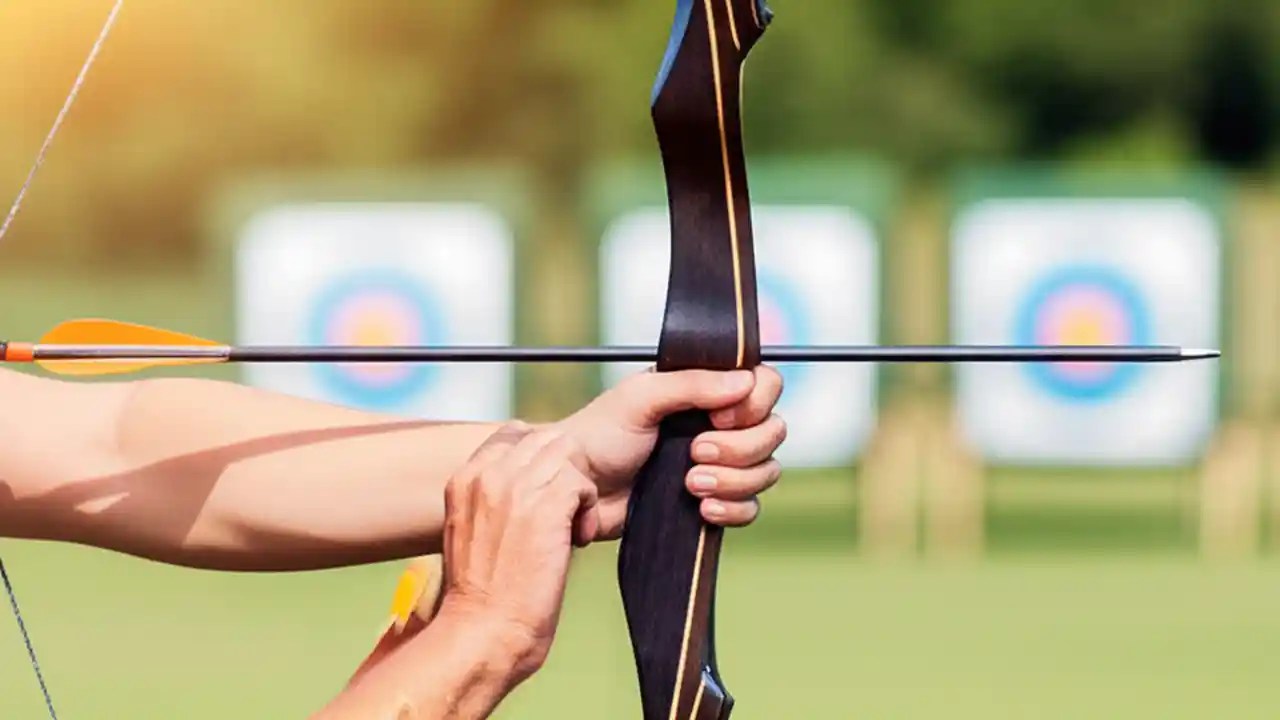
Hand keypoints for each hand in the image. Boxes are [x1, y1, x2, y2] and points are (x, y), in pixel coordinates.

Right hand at [438, 423, 599, 679]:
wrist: (483, 631)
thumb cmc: (481, 597)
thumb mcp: (470, 534)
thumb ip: (491, 501)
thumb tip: (528, 489)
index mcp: (464, 480)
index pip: (512, 435)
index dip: (539, 461)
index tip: (544, 499)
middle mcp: (488, 475)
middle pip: (545, 440)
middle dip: (563, 472)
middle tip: (563, 514)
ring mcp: (517, 487)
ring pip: (567, 458)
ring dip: (577, 492)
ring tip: (569, 530)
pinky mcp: (547, 505)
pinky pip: (583, 484)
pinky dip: (588, 513)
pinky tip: (576, 542)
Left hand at [556, 366, 784, 540]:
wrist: (577, 487)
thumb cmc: (599, 434)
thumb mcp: (640, 398)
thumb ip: (693, 384)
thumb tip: (744, 380)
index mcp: (707, 391)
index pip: (765, 386)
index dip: (754, 404)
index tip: (718, 416)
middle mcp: (719, 424)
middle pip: (772, 433)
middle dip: (739, 448)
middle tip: (694, 453)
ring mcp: (719, 464)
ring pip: (766, 472)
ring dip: (733, 480)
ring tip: (689, 483)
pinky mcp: (712, 500)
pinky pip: (750, 508)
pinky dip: (731, 509)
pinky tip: (701, 509)